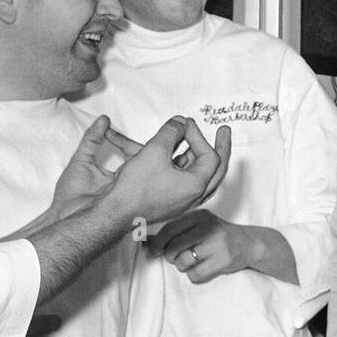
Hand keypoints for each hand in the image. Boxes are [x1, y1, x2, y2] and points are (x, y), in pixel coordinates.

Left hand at [50, 116, 141, 218]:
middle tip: (146, 142)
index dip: (127, 141)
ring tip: (148, 154)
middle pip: (144, 163)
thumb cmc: (69, 196)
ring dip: (150, 164)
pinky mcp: (133, 205)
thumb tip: (103, 119)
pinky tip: (144, 172)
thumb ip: (92, 139)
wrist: (63, 220)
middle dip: (146, 150)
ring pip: (148, 176)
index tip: (124, 132)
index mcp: (117, 173)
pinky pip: (143, 190)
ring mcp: (131, 194)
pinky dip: (147, 181)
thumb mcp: (81, 161)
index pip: (130, 152)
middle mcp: (126, 183)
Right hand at [110, 119, 230, 223]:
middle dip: (221, 147)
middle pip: (216, 169)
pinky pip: (184, 182)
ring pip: (200, 176)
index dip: (198, 135)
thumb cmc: (133, 189)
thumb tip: (180, 122)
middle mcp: (192, 197)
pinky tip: (176, 155)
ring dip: (198, 156)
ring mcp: (181, 202)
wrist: (112, 214)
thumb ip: (171, 131)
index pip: (209, 155)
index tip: (184, 125)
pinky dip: (183, 166)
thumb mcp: (155, 149)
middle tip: (224, 132)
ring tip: (195, 141)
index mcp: (196, 186)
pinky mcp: (169, 202)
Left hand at [152, 210, 268, 282]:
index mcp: (199, 216)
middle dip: (172, 256)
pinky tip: (205, 267)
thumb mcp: (196, 227)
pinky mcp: (223, 260)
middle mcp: (208, 227)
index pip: (169, 230)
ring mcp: (217, 244)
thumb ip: (172, 232)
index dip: (157, 244)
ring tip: (196, 260)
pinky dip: (195, 275)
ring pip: (182, 262)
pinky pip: (195, 275)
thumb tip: (142, 240)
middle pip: (173, 248)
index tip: (152, 252)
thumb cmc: (216, 235)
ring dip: (184, 266)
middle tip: (181, 255)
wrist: (249, 243)